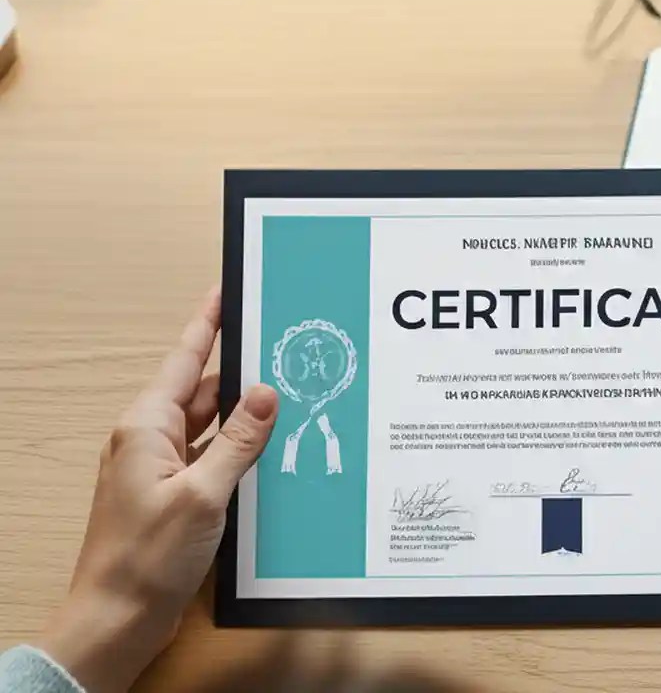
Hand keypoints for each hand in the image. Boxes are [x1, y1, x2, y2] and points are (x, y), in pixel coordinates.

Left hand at [37, 288, 278, 692]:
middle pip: (205, 392)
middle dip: (244, 375)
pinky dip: (240, 452)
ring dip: (247, 419)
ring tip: (293, 399)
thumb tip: (268, 392)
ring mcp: (161, 469)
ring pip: (212, 427)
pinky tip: (272, 451)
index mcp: (147, 427)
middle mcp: (150, 440)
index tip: (228, 292)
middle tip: (287, 353)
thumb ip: (240, 440)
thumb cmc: (147, 558)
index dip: (209, 324)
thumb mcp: (204, 493)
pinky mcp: (174, 496)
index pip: (185, 360)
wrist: (117, 618)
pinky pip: (212, 458)